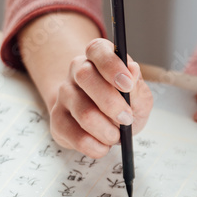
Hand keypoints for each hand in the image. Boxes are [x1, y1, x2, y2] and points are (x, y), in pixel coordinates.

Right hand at [49, 37, 152, 157]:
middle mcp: (77, 70)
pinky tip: (103, 145)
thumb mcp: (139, 96)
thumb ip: (137, 86)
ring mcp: (64, 95)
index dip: (111, 66)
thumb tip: (132, 71)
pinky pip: (76, 136)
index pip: (97, 49)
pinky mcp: (57, 120)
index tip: (127, 84)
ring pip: (83, 112)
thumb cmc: (124, 105)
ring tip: (116, 136)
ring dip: (107, 130)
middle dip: (111, 103)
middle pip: (85, 77)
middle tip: (127, 119)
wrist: (106, 125)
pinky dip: (95, 146)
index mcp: (98, 57)